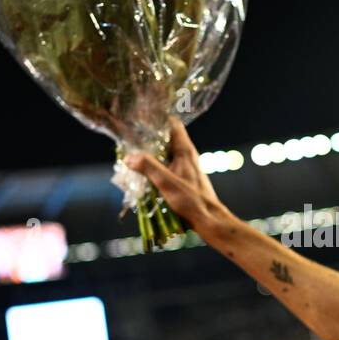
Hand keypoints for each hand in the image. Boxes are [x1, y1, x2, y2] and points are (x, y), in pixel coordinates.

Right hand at [123, 117, 222, 231]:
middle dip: (148, 138)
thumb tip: (128, 157)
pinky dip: (154, 168)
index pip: (172, 124)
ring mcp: (185, 167)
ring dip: (150, 155)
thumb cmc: (192, 200)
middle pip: (166, 139)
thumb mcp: (167, 183)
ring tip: (131, 157)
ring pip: (165, 154)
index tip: (139, 120)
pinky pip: (166, 167)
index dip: (157, 119)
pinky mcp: (183, 179)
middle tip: (129, 140)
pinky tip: (143, 176)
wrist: (209, 220)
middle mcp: (186, 156)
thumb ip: (148, 167)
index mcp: (185, 151)